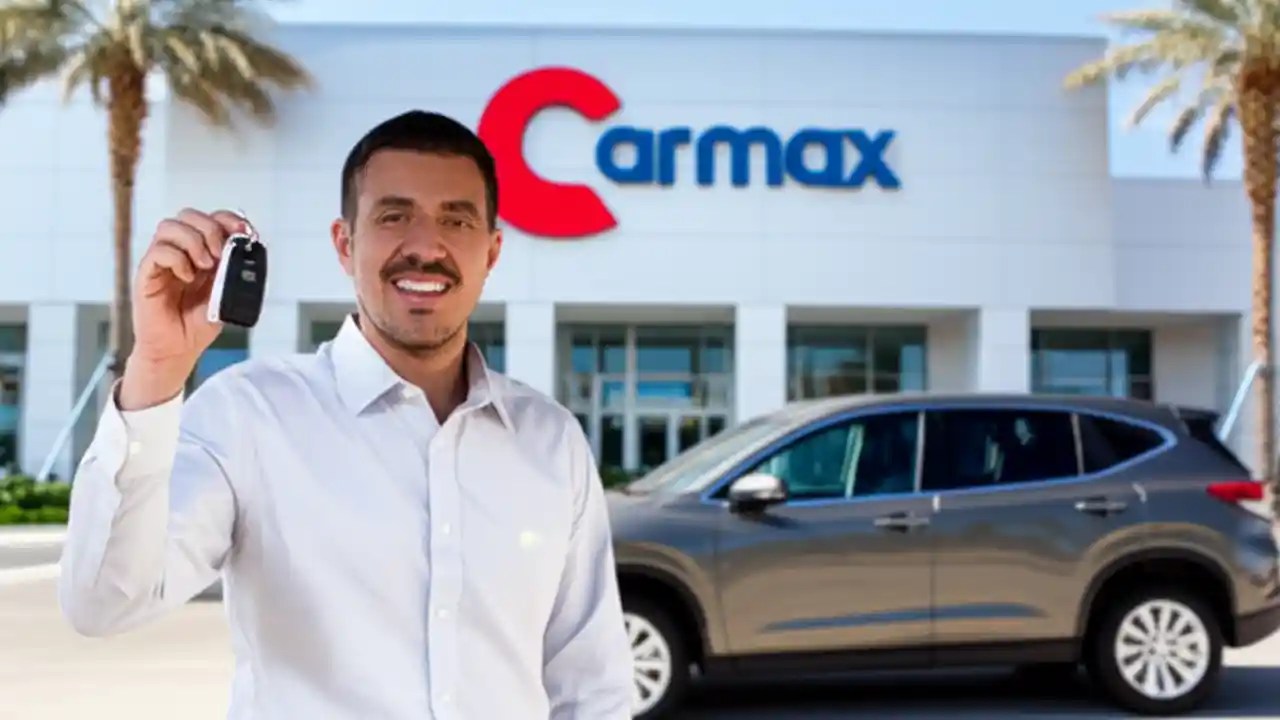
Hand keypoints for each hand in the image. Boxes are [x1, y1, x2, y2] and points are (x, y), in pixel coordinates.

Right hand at [119, 208, 246, 409]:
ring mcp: (162, 261)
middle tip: (220, 254)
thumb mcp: (225, 293)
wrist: (178, 350)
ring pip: (170, 226)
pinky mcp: (147, 274)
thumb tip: (244, 245)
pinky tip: (187, 278)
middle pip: (188, 215)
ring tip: (205, 266)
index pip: (210, 218)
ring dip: (193, 241)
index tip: (244, 232)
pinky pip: (158, 251)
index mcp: (201, 252)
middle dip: (210, 228)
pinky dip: (177, 260)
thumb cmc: (198, 324)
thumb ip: (232, 269)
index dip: (227, 219)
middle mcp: (180, 251)